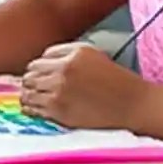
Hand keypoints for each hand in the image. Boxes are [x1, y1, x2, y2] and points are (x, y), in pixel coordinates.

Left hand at [20, 42, 149, 129]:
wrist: (134, 105)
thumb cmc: (117, 81)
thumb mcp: (94, 54)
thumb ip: (66, 53)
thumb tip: (41, 60)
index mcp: (73, 53)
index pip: (41, 58)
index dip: (41, 68)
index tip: (43, 76)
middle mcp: (64, 69)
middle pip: (30, 73)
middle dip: (32, 80)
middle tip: (36, 88)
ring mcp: (60, 90)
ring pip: (28, 89)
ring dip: (29, 93)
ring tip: (34, 98)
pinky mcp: (60, 110)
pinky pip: (33, 107)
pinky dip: (31, 107)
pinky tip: (36, 108)